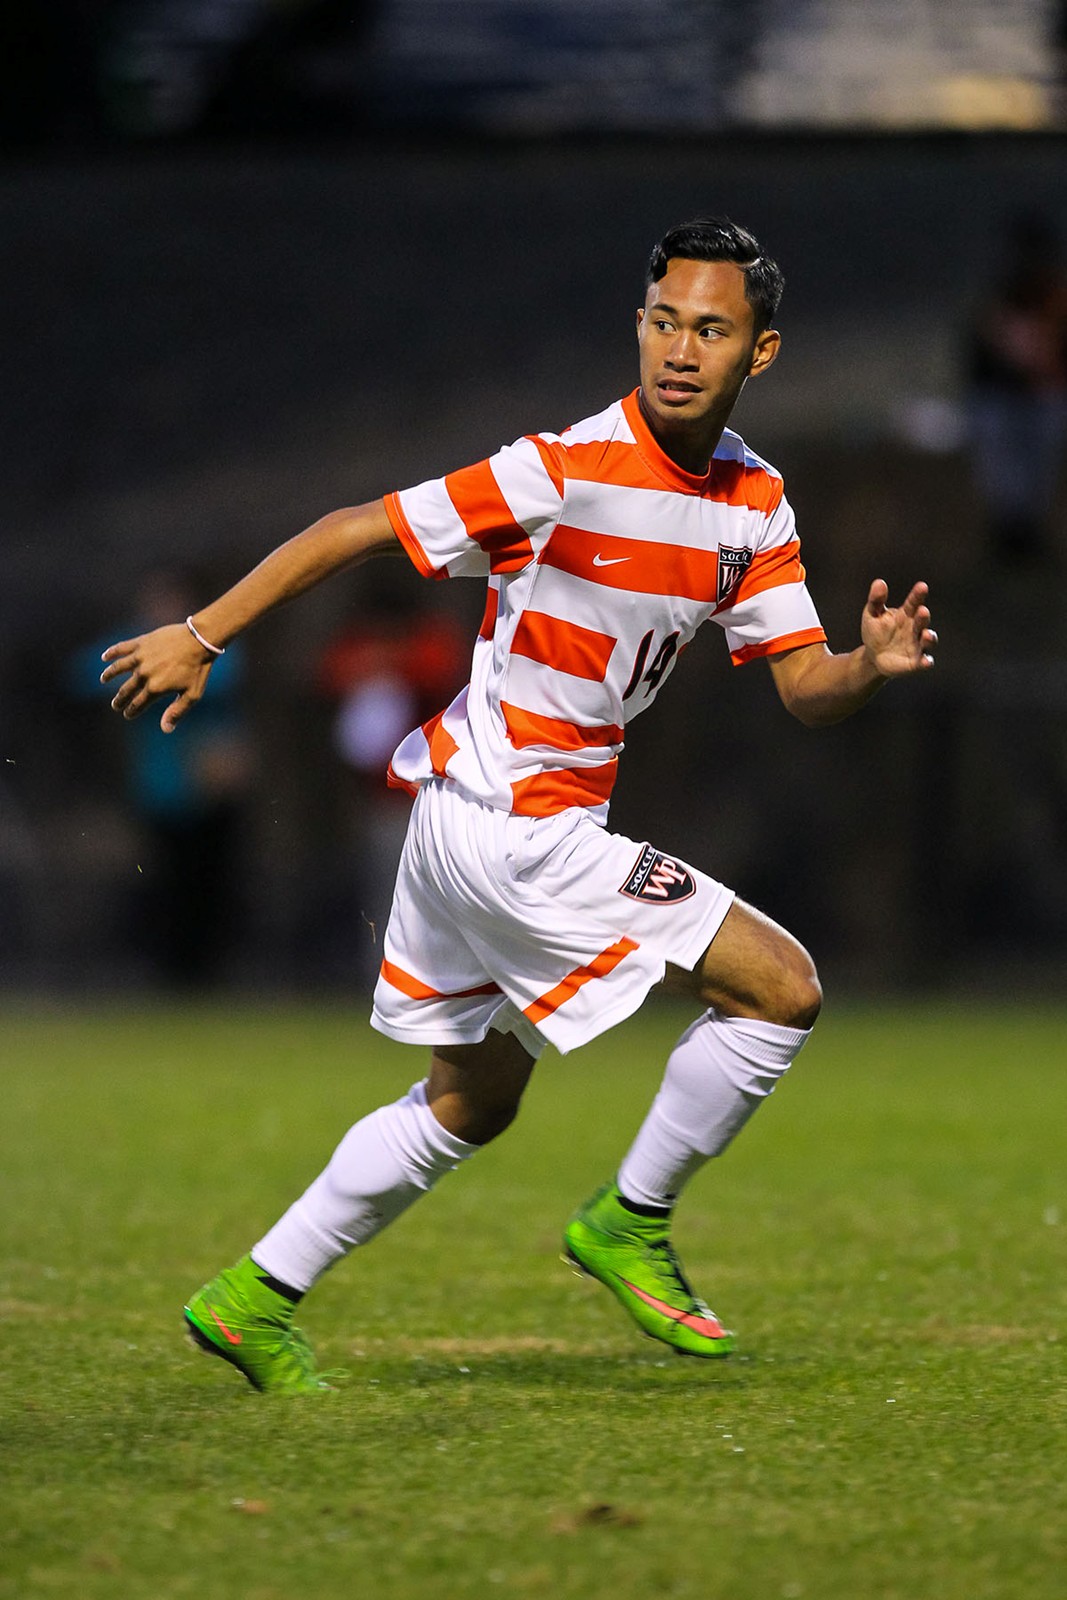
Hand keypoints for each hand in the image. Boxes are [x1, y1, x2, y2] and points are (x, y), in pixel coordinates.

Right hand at [100, 622, 214, 731]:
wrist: (200, 640)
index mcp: (155, 688)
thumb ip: (177, 712)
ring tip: (103, 679)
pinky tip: (105, 657)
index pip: (138, 704)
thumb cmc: (198, 669)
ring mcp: (140, 657)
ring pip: (118, 668)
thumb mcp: (192, 694)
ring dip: (109, 675)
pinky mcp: (141, 643)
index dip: (131, 711)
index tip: (127, 715)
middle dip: (119, 700)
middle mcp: (144, 674)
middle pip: (126, 690)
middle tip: (115, 705)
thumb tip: (165, 729)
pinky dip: (111, 653)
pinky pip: (121, 648)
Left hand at [861, 580, 936, 677]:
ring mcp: (918, 644)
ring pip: (928, 640)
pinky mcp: (916, 662)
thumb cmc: (875, 632)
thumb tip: (879, 582)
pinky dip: (926, 662)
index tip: (922, 587)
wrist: (873, 657)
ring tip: (926, 635)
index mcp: (907, 614)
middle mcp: (916, 628)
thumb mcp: (872, 615)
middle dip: (923, 616)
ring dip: (929, 638)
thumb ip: (876, 600)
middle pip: (922, 620)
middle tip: (922, 611)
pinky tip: (926, 662)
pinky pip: (924, 662)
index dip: (918, 595)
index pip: (914, 602)